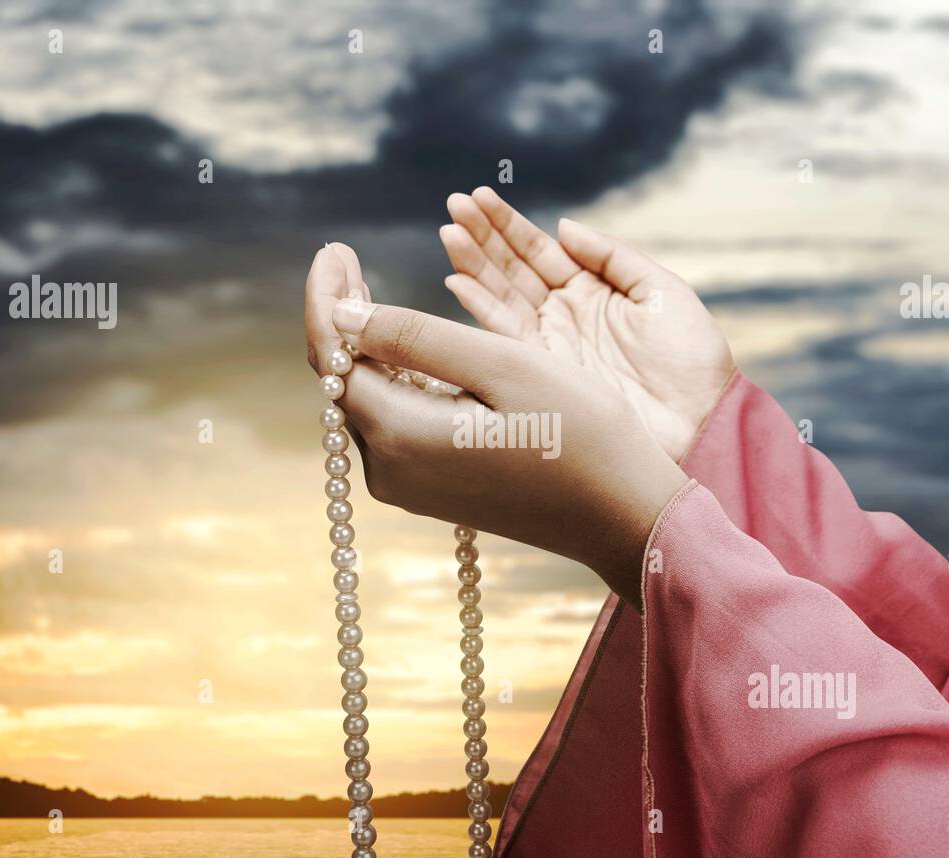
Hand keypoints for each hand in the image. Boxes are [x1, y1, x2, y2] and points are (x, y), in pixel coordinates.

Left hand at [304, 244, 687, 607]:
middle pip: (341, 379)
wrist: (622, 517)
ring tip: (365, 287)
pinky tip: (404, 347)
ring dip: (364, 345)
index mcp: (400, 435)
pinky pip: (392, 422)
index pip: (332, 356)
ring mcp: (408, 486)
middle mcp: (389, 469)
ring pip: (365, 400)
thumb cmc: (580, 436)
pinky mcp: (430, 489)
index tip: (333, 248)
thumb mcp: (502, 366)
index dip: (326, 297)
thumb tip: (343, 314)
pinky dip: (391, 378)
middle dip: (340, 315)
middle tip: (345, 256)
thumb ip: (416, 337)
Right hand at [439, 187, 733, 461]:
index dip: (509, 225)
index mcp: (593, 292)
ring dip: (473, 266)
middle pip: (513, 269)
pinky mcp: (543, 374)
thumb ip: (611, 256)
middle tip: (454, 204)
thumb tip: (563, 226)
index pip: (541, 251)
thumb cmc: (691, 359)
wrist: (699, 422)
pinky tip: (458, 282)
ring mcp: (550, 345)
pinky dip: (481, 309)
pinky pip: (505, 335)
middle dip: (482, 237)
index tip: (480, 197)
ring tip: (449, 234)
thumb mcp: (660, 292)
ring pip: (502, 297)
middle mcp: (564, 316)